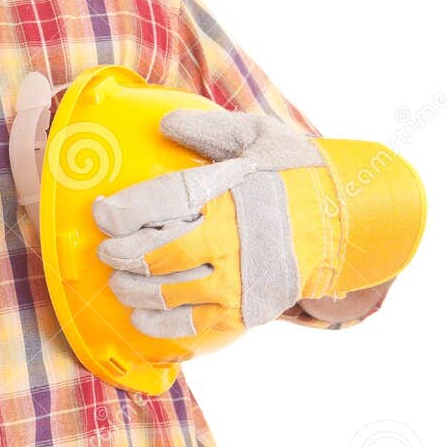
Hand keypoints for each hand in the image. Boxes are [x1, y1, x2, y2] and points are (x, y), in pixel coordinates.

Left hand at [90, 107, 344, 339]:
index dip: (121, 211)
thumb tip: (164, 123)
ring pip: (165, 291)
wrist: (345, 223)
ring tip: (119, 280)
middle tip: (107, 251)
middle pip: (153, 253)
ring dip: (131, 288)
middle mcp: (228, 240)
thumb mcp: (259, 137)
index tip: (101, 212)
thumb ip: (210, 130)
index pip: (159, 202)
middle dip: (119, 254)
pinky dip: (158, 322)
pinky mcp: (243, 310)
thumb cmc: (296, 175)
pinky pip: (189, 323)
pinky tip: (140, 315)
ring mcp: (236, 280)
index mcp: (228, 193)